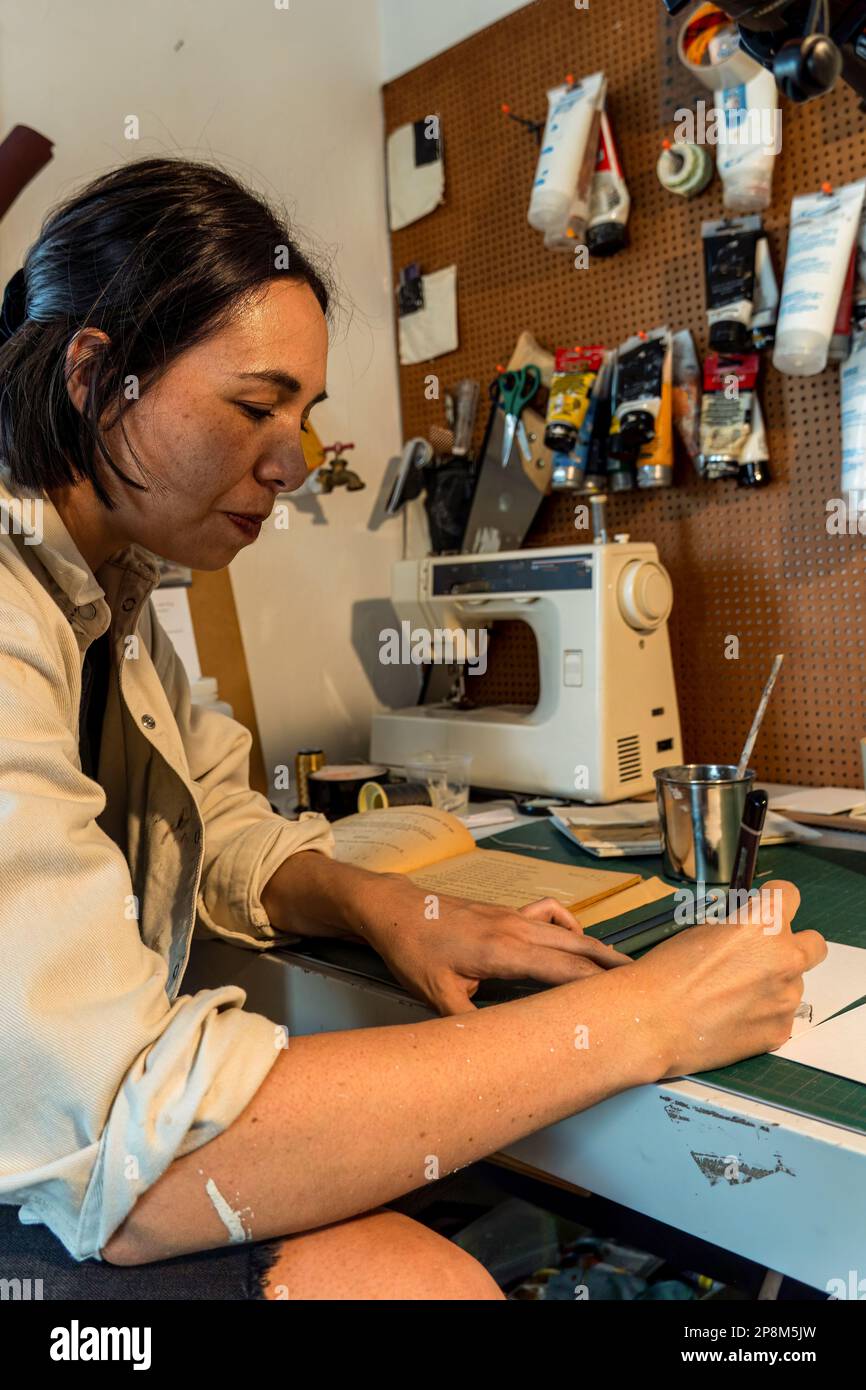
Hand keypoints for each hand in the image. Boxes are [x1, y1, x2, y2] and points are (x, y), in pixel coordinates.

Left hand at [358, 874, 628, 1014]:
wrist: (397, 911)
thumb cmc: (415, 951)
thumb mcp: (439, 996)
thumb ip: (472, 1024)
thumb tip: (498, 1051)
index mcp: (506, 952)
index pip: (566, 970)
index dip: (598, 986)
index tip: (625, 1001)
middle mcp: (517, 929)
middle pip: (577, 947)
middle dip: (610, 966)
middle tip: (641, 985)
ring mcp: (514, 916)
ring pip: (567, 930)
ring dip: (595, 947)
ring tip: (620, 967)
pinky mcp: (507, 912)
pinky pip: (549, 913)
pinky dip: (568, 925)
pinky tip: (571, 939)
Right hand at [633, 879, 826, 1076]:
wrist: (653, 1022)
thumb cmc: (668, 972)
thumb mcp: (702, 932)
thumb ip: (737, 929)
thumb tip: (748, 932)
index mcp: (763, 923)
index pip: (790, 896)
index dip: (775, 902)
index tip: (766, 910)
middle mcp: (785, 957)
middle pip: (814, 944)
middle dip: (793, 946)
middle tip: (763, 957)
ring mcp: (786, 997)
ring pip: (794, 984)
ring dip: (773, 985)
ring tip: (733, 996)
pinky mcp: (780, 1030)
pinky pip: (780, 1015)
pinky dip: (762, 1015)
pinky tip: (732, 1018)